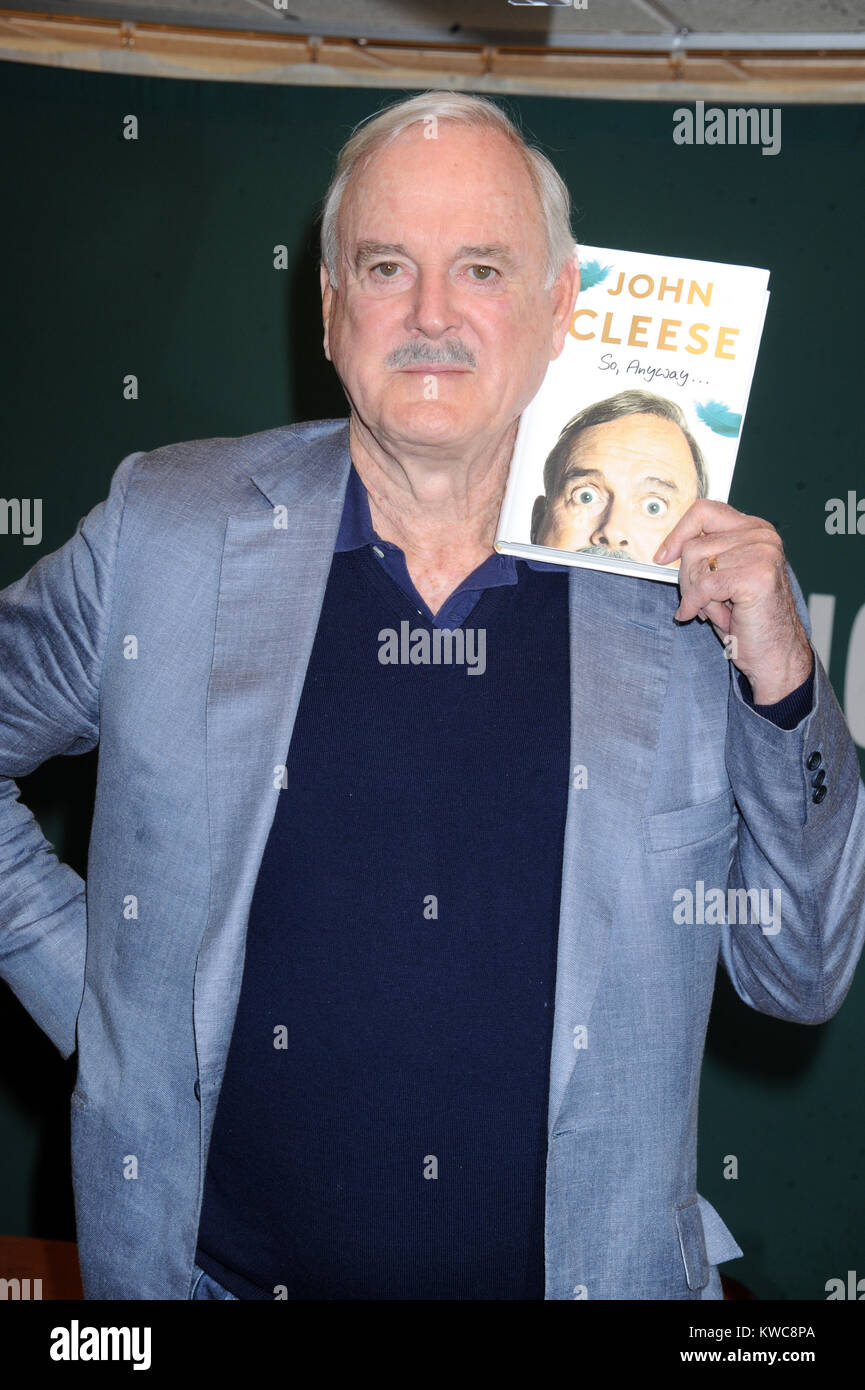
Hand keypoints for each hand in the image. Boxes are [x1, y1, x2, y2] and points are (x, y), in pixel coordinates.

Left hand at [654, 499, 813, 704]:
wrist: (776, 655)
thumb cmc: (749, 620)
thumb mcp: (722, 580)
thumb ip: (705, 557)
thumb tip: (668, 550)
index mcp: (754, 530)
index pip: (705, 511)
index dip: (678, 532)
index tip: (663, 555)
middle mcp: (762, 536)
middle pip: (694, 545)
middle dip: (688, 579)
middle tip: (702, 602)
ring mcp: (762, 553)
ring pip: (696, 565)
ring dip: (697, 595)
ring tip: (718, 610)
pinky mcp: (757, 575)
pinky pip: (704, 586)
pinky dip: (698, 605)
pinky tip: (712, 619)